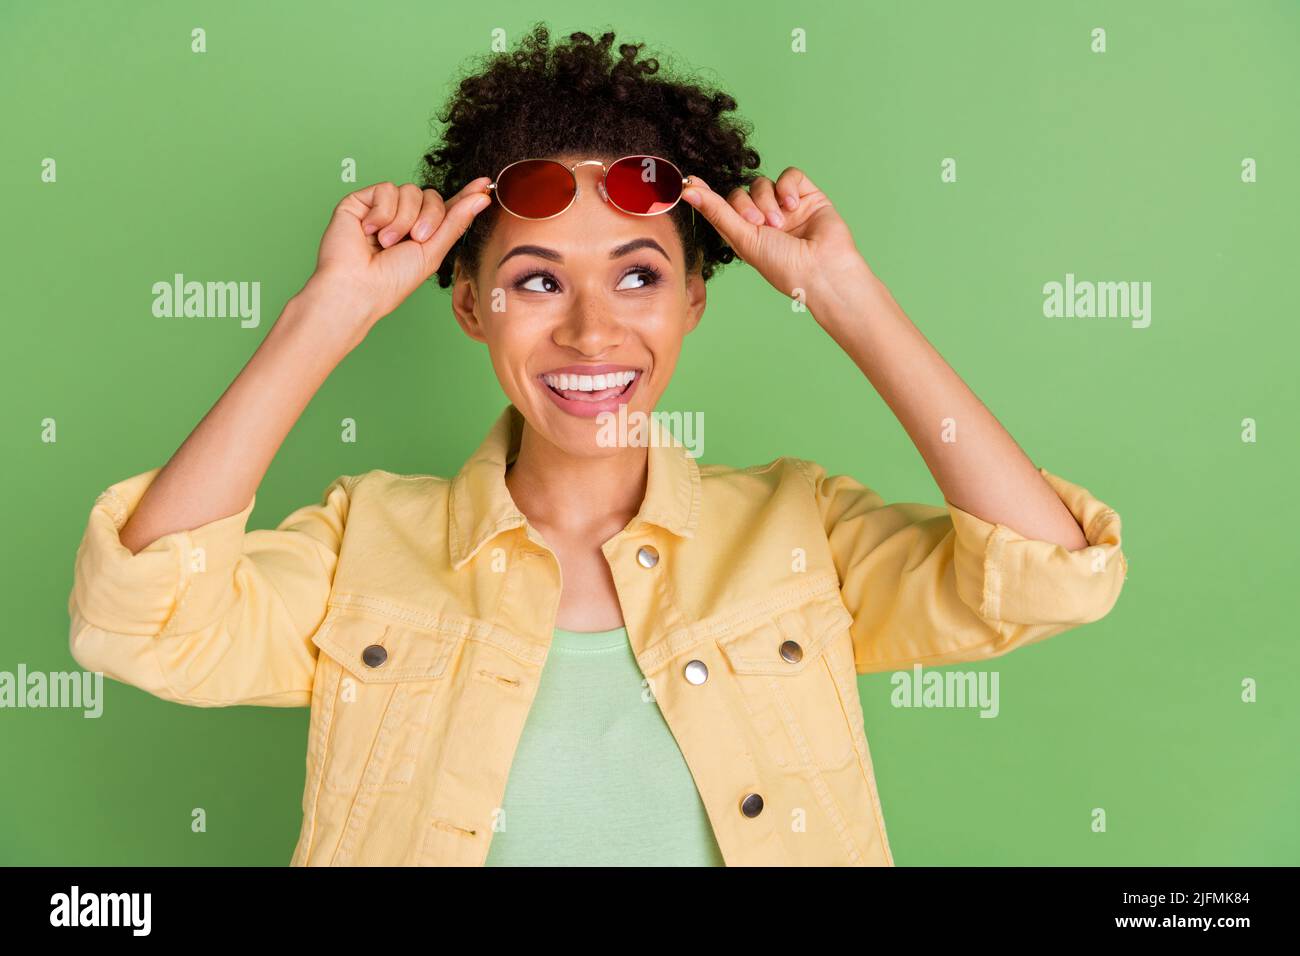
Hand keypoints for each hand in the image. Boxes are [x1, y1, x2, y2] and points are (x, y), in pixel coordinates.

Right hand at [300, 178, 492, 336]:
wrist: (357, 286)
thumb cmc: (391, 280)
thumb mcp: (433, 252)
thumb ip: (456, 223)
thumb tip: (482, 198)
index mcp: (422, 232)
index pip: (447, 208)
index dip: (465, 196)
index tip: (485, 184)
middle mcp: (403, 218)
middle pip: (431, 196)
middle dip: (429, 218)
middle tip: (415, 240)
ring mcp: (382, 208)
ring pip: (409, 191)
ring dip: (403, 219)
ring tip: (386, 242)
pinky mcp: (361, 201)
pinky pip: (386, 189)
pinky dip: (382, 213)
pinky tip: (369, 230)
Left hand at [681, 167, 872, 317]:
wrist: (823, 269)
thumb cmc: (782, 265)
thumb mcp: (743, 239)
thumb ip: (717, 212)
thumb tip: (687, 190)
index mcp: (746, 234)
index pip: (721, 208)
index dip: (706, 195)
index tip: (688, 182)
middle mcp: (765, 219)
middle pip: (741, 192)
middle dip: (746, 205)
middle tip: (758, 223)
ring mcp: (785, 207)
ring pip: (763, 183)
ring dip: (768, 200)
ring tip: (780, 224)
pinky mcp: (807, 195)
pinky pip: (790, 175)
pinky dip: (788, 188)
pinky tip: (794, 206)